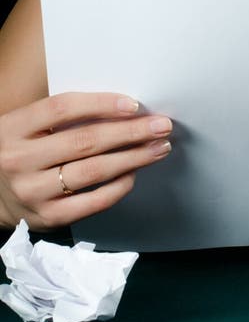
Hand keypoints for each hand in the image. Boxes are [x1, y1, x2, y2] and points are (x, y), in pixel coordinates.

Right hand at [0, 92, 171, 230]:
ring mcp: (32, 191)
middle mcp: (20, 159)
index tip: (134, 104)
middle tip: (161, 126)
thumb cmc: (19, 150)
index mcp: (14, 127)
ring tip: (157, 148)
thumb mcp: (26, 126)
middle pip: (84, 140)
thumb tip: (122, 109)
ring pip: (92, 171)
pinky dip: (117, 187)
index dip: (101, 104)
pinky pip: (91, 202)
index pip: (62, 108)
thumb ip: (61, 117)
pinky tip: (133, 174)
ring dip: (132, 158)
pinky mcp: (47, 218)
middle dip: (130, 132)